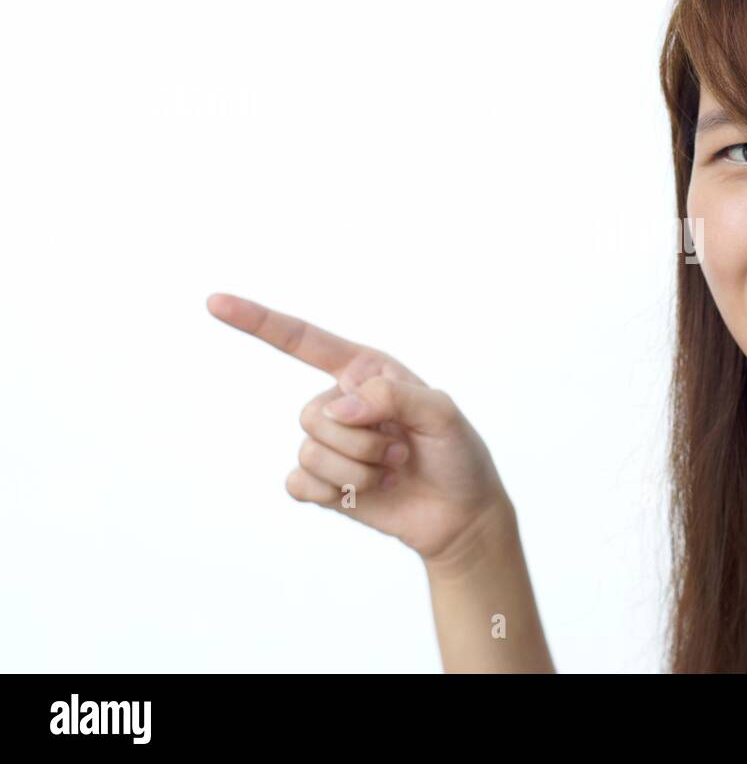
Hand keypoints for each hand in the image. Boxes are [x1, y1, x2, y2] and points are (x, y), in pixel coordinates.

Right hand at [206, 292, 510, 563]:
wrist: (460, 514)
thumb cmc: (457, 454)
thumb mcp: (441, 413)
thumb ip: (391, 396)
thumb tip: (334, 409)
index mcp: (366, 371)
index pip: (304, 340)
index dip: (258, 321)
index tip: (215, 303)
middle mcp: (341, 402)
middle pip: (310, 414)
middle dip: (360, 439)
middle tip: (400, 451)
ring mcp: (329, 444)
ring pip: (309, 452)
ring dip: (357, 468)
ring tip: (392, 470)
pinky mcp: (322, 483)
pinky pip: (298, 484)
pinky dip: (333, 492)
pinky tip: (365, 493)